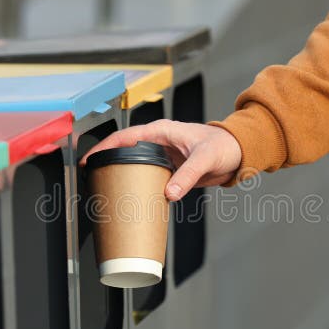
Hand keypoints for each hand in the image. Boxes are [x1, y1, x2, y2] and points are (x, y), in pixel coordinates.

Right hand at [80, 120, 241, 201]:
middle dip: (106, 162)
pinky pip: (148, 176)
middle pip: (124, 151)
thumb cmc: (224, 146)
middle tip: (91, 178)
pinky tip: (132, 197)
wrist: (239, 153)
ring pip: (134, 164)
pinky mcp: (169, 170)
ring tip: (105, 189)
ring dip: (121, 174)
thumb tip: (169, 193)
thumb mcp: (205, 158)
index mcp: (162, 132)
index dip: (104, 147)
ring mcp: (163, 156)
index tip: (90, 160)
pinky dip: (138, 185)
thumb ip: (188, 175)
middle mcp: (159, 142)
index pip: (125, 137)